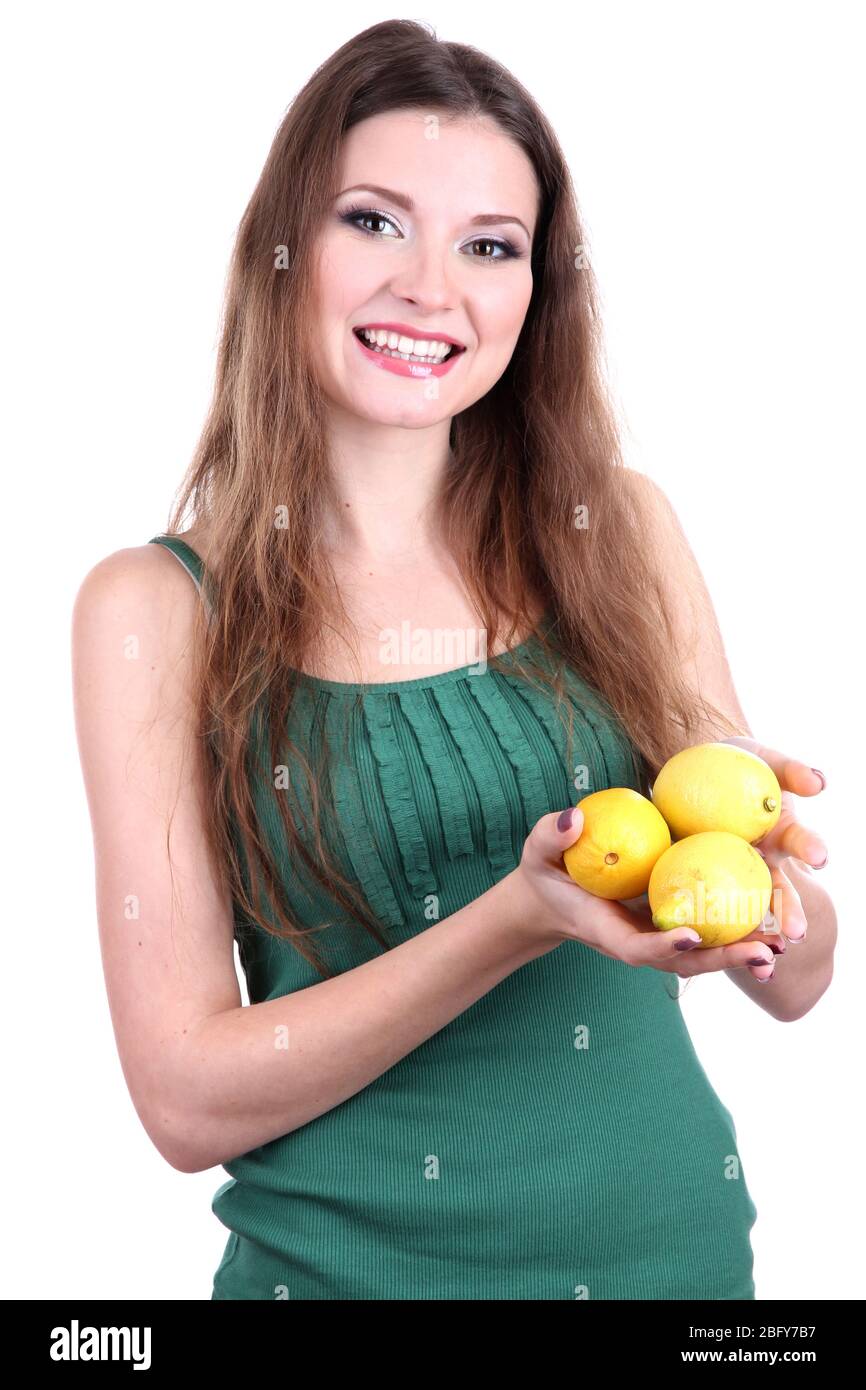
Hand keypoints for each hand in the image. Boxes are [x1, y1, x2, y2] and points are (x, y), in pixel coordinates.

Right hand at [511, 806, 780, 979]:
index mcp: (604, 929)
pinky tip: (770, 919)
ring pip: (702, 953)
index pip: (634, 947)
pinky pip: (706, 931)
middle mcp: (636, 941)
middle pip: (683, 962)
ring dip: (739, 953)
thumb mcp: (536, 851)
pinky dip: (736, 931)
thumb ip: (551, 835)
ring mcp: (655, 936)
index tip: (689, 936)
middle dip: (722, 961)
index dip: (662, 946)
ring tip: (779, 946)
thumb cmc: (545, 873)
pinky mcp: (669, 923)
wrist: (553, 897)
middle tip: (763, 954)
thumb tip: (575, 818)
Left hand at [719, 736, 827, 947]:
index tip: (820, 857)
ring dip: (757, 940)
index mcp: (779, 834)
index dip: (810, 850)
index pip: (799, 843)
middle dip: (789, 914)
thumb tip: (821, 783)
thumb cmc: (731, 761)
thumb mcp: (759, 756)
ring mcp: (733, 877)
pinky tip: (701, 950)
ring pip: (747, 912)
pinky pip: (702, 911)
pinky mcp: (700, 886)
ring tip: (763, 966)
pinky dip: (706, 934)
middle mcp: (761, 862)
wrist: (689, 772)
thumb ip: (790, 768)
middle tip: (795, 933)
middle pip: (779, 890)